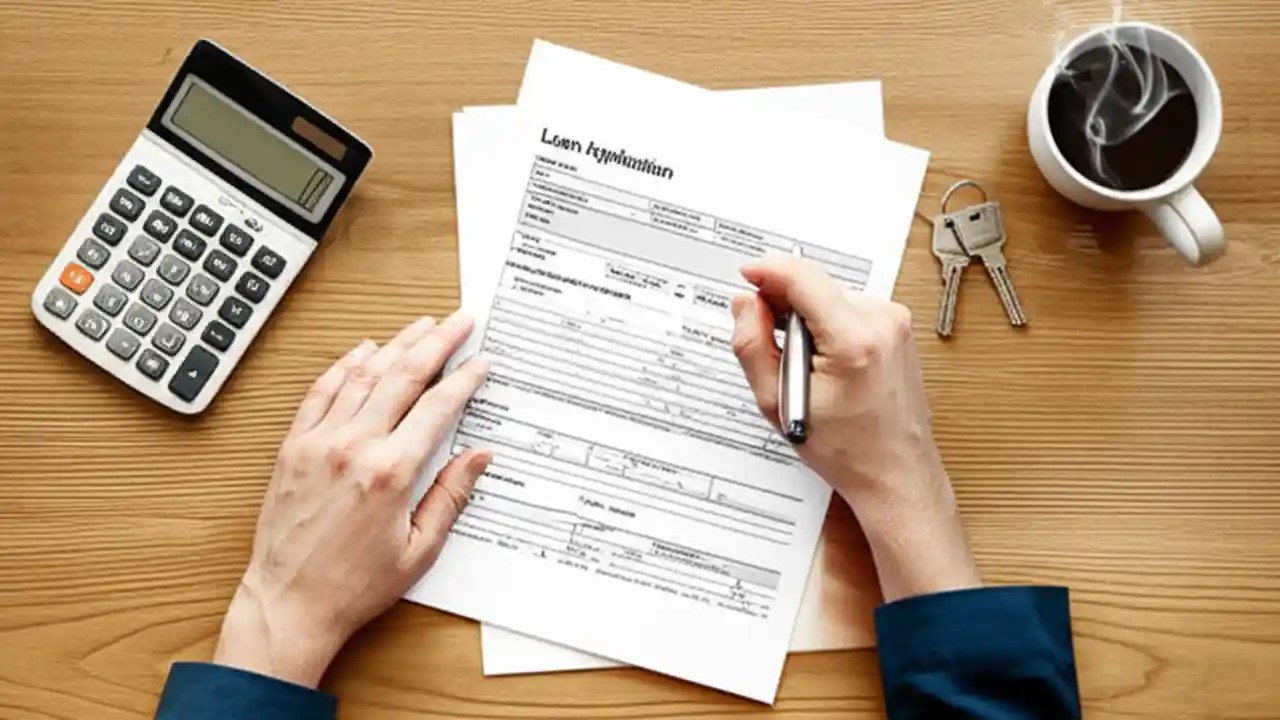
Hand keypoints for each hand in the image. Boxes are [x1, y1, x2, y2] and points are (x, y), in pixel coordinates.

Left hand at [213, 313, 490, 686]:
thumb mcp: (419, 549)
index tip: (480, 362)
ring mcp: (319, 443)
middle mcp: (354, 447)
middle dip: (437, 342)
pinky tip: (363, 351)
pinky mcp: (293, 448)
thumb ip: (451, 495)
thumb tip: (479, 457)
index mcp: (391, 472)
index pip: (438, 407)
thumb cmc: (354, 585)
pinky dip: (344, 366)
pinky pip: (321, 392)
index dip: (464, 378)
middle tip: (458, 321)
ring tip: (420, 325)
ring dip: (396, 344)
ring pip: (364, 375)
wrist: (289, 603)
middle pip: (403, 376)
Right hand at [729, 253, 979, 601]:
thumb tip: (744, 305)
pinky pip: (849, 310)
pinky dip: (830, 328)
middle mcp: (882, 323)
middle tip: (777, 351)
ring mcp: (896, 323)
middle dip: (785, 308)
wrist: (895, 472)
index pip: (802, 278)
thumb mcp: (778, 403)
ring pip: (829, 298)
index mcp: (855, 341)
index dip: (767, 270)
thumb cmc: (847, 449)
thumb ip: (752, 347)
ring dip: (808, 321)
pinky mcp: (899, 326)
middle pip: (814, 287)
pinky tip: (828, 364)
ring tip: (809, 368)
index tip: (746, 274)